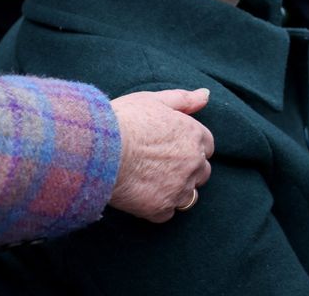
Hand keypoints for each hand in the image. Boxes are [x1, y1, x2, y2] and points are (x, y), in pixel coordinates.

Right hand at [108, 88, 214, 221]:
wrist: (101, 150)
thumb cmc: (124, 121)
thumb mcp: (154, 100)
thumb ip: (183, 99)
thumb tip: (205, 94)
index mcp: (194, 135)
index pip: (207, 146)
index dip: (190, 147)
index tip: (173, 148)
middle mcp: (193, 163)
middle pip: (201, 172)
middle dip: (187, 170)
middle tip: (161, 166)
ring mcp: (179, 188)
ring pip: (189, 196)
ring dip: (176, 191)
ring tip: (152, 183)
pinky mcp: (161, 208)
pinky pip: (167, 213)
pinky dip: (158, 207)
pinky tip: (142, 197)